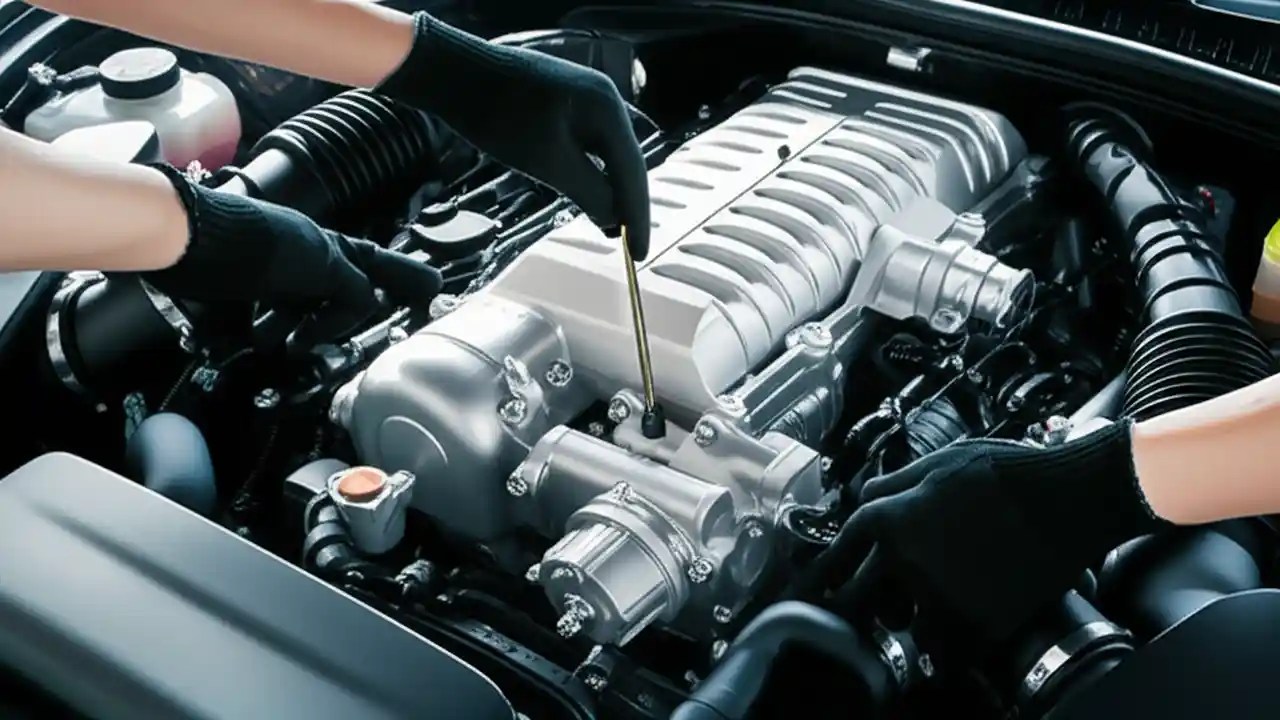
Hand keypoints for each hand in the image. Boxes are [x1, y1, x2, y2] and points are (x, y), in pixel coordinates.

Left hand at [144, 164, 440, 344]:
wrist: (184, 242)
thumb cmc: (255, 245)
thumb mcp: (323, 265)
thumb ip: (354, 289)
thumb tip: (368, 306)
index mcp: (332, 248)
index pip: (379, 268)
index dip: (404, 280)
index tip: (428, 293)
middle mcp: (308, 260)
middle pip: (339, 298)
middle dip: (333, 323)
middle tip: (320, 341)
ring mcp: (275, 277)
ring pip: (301, 315)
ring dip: (296, 332)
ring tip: (282, 342)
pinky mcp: (243, 294)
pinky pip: (267, 322)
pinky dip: (267, 334)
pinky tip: (258, 338)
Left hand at [376, 13, 650, 258]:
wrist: (454, 73)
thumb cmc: (500, 116)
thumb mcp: (548, 162)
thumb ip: (589, 192)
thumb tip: (614, 219)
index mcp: (607, 109)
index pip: (633, 172)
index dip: (637, 215)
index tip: (641, 252)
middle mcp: (604, 99)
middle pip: (626, 161)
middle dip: (627, 203)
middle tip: (629, 244)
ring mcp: (584, 98)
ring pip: (608, 154)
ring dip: (610, 189)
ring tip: (612, 225)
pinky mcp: (564, 102)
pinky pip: (590, 144)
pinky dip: (593, 172)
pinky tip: (589, 192)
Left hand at [819, 420, 1161, 658]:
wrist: (1069, 498)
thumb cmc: (1008, 471)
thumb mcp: (940, 462)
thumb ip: (894, 485)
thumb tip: (861, 497)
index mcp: (890, 519)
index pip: (840, 550)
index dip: (829, 566)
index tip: (821, 582)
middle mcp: (904, 560)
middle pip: (858, 598)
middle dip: (861, 602)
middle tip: (875, 602)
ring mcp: (939, 596)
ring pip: (902, 627)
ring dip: (909, 621)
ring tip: (927, 608)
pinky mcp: (977, 624)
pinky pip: (946, 650)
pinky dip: (948, 644)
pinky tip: (959, 626)